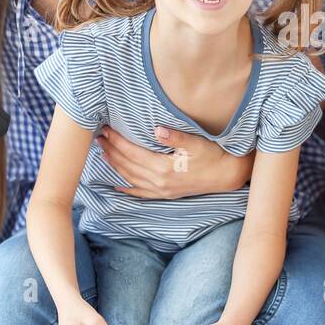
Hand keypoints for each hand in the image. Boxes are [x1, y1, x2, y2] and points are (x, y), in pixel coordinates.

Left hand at [96, 125, 251, 198]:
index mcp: (163, 167)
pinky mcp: (165, 194)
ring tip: (103, 153)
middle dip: (111, 150)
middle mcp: (159, 181)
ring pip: (130, 178)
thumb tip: (157, 129)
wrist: (226, 175)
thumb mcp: (195, 143)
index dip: (117, 141)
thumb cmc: (212, 155)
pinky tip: (116, 186)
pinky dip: (127, 189)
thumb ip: (175, 137)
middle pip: (127, 165)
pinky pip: (141, 193)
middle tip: (99, 137)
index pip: (132, 152)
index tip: (106, 130)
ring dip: (115, 165)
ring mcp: (161, 190)